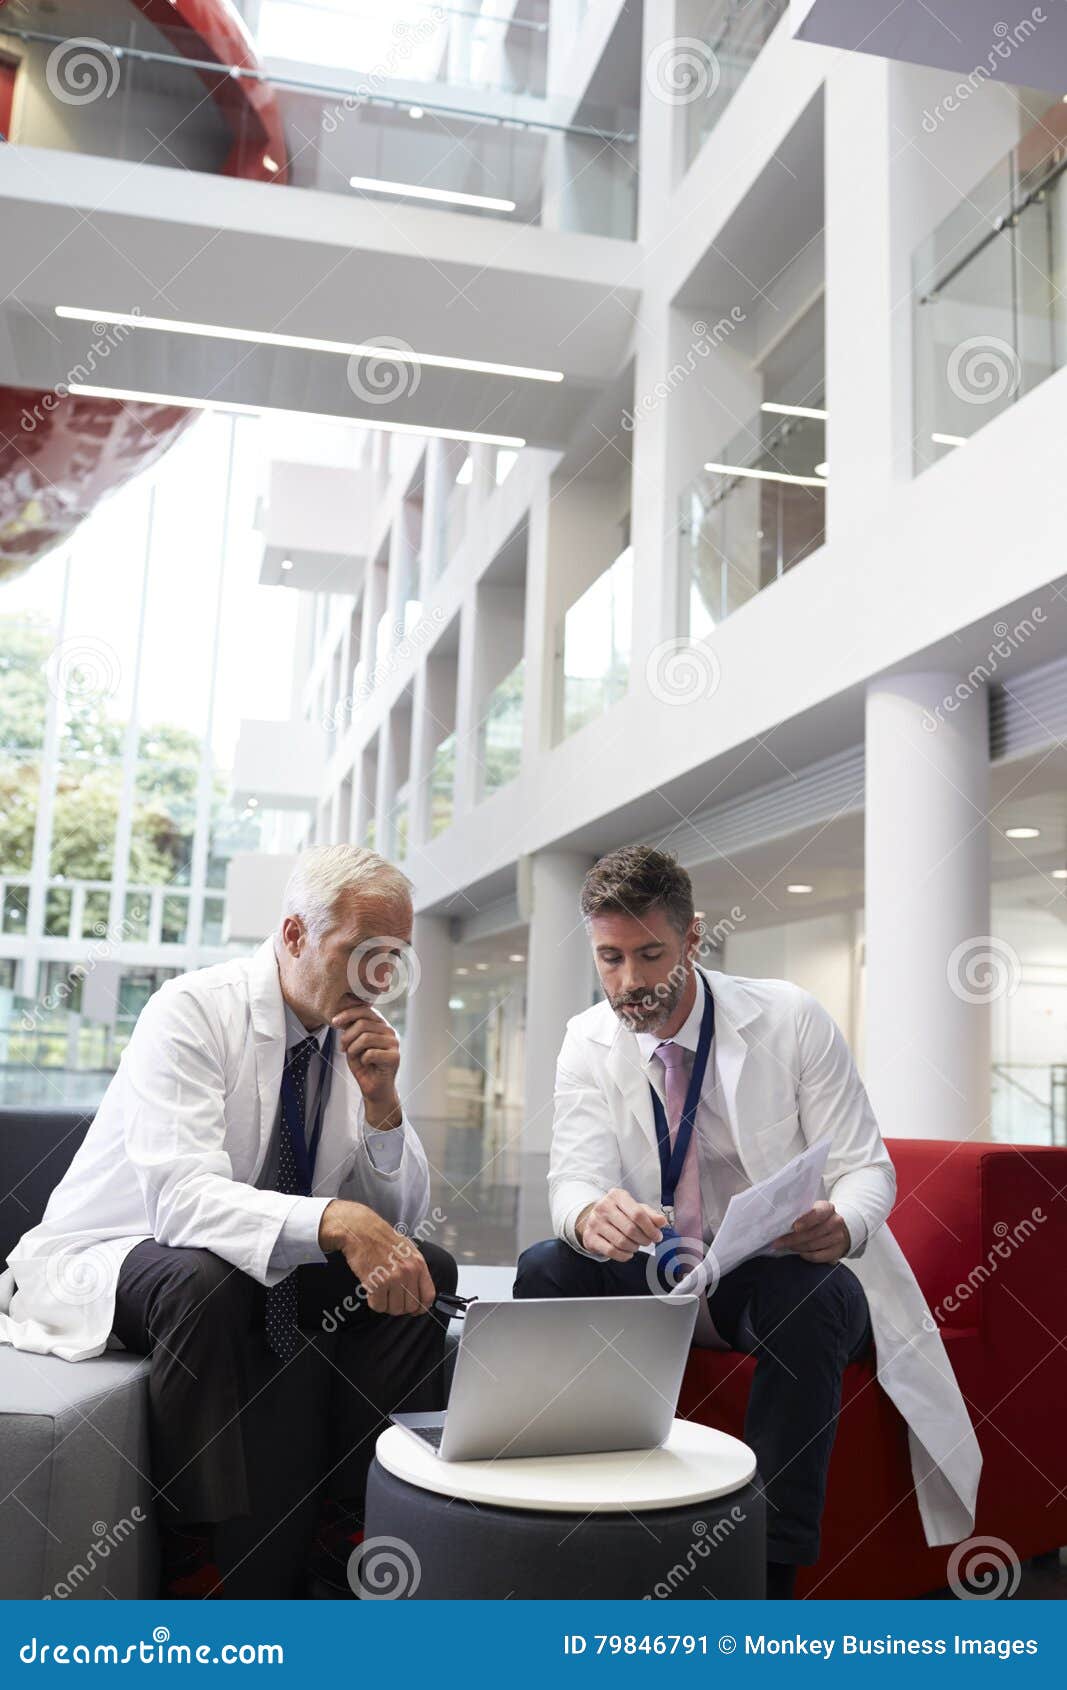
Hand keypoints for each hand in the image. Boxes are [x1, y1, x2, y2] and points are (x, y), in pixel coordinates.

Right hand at [318, 1199, 434, 1314]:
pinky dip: (374, 1302)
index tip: (415, 1310)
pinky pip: (378, 1306)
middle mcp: (409, 1272)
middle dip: (400, 1305)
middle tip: (391, 1296)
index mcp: (419, 1264)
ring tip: (381, 1290)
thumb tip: (418, 1293)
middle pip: (410, 1307)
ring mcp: (394, 1278)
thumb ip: (415, 1271)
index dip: (421, 1308)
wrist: (361, 1230)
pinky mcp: (377, 1283)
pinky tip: (372, 1289)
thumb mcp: (407, 1250)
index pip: (428, 1296)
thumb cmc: (382, 1239)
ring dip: (386, 1304)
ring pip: (394, 1309)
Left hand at [332, 1004, 401, 1128]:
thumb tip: (342, 1017)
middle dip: (347, 1036)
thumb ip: (351, 1030)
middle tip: (343, 1048)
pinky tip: (366, 1064)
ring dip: (353, 1049)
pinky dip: (363, 1060)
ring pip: (366, 1037)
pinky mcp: (395, 1057)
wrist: (374, 1089)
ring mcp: (394, 1043)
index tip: (334, 1022)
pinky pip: (371, 1053)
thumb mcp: (353, 1044)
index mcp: (381, 1025)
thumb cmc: (364, 1066)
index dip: (348, 1014)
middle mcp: (389, 1031)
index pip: (365, 1010)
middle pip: (363, 1024)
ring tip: (353, 1056)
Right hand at [576, 1188, 666, 1260]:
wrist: (594, 1218)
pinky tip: (627, 1252)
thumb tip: (662, 1222)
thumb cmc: (619, 1213)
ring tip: (636, 1245)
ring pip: (621, 1242)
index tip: (657, 1236)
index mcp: (617, 1196)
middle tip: (648, 1241)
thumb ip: (650, 1215)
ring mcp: (595, 1222)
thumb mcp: (635, 1208)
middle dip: (644, 1239)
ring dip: (634, 1247)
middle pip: (630, 1229)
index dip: (650, 1228)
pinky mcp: (590, 1237)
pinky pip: (611, 1251)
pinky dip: (623, 1255)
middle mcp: (603, 1207)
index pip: (638, 1214)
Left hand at [774, 1200, 850, 1263]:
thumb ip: (802, 1213)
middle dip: (792, 1238)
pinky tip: (800, 1253)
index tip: (794, 1227)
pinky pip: (818, 1256)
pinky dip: (807, 1255)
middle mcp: (835, 1222)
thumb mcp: (813, 1210)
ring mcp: (838, 1237)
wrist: (838, 1230)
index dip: (805, 1221)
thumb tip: (782, 1220)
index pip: (817, 1213)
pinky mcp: (838, 1251)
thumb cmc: (820, 1219)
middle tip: (778, 1242)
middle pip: (812, 1233)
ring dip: (797, 1247)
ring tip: (787, 1246)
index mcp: (827, 1208)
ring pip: (813, 1245)